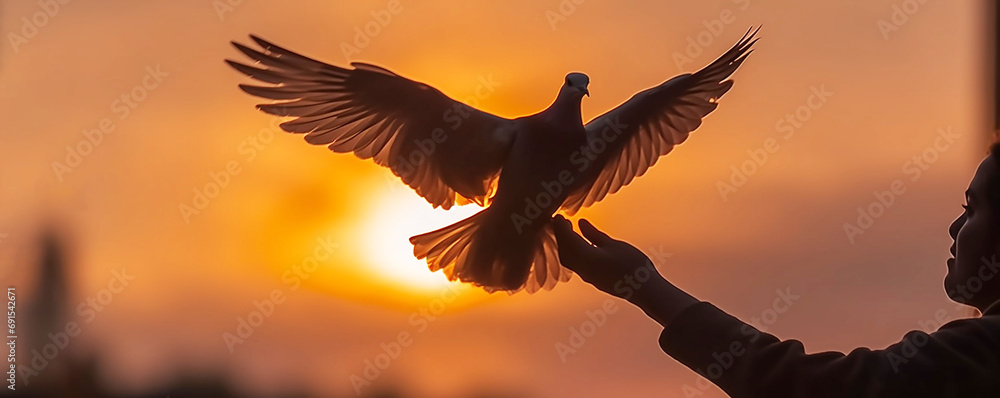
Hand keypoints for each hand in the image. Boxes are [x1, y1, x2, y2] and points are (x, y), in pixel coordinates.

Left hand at [551, 215, 665, 302]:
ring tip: (569, 231)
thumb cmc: (632, 265)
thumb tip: (580, 222)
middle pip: (564, 250)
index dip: (560, 227)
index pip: (567, 240)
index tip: (558, 216)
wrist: (644, 289)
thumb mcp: (613, 245)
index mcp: (587, 258)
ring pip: (567, 259)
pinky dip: (572, 252)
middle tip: (561, 221)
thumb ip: (594, 234)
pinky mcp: (592, 280)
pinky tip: (579, 244)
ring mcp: (587, 277)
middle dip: (560, 235)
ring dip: (565, 244)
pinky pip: (575, 264)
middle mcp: (583, 269)